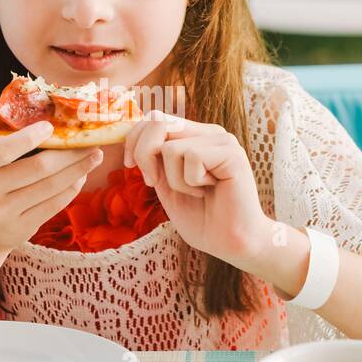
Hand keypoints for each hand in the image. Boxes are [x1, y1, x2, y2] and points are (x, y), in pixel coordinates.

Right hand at [0, 98, 101, 253]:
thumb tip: (20, 92)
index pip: (2, 150)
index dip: (28, 138)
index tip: (51, 126)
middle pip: (38, 168)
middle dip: (69, 153)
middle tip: (91, 140)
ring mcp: (5, 213)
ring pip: (51, 187)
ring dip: (78, 169)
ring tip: (95, 155)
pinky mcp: (21, 228)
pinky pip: (54, 205)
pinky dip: (72, 187)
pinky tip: (82, 175)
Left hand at [123, 110, 269, 267]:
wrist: (230, 243)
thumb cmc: (201, 218)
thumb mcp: (166, 184)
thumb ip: (153, 159)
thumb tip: (132, 139)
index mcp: (195, 136)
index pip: (155, 118)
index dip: (134, 139)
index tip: (130, 165)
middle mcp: (209, 133)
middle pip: (158, 122)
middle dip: (143, 155)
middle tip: (154, 182)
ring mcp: (222, 140)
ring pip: (171, 148)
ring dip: (175, 180)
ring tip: (197, 192)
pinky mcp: (232, 153)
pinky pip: (192, 157)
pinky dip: (191, 182)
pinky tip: (210, 191)